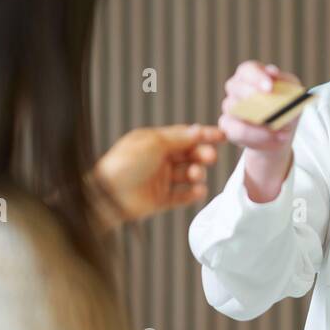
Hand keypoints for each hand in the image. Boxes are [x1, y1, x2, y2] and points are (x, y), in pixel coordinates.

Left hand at [94, 123, 225, 225]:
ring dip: (196, 173)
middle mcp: (159, 159)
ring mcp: (160, 179)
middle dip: (201, 154)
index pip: (184, 136)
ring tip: (195, 175)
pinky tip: (199, 191)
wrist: (107, 196)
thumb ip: (179, 137)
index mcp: (155, 142)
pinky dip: (192, 193)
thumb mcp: (153, 143)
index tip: (222, 136)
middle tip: (209, 157)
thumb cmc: (125, 164)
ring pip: (187, 174)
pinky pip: (182, 196)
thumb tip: (199, 130)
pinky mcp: (161, 199)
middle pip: (189, 154)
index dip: (203, 135)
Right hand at [218, 61, 302, 202]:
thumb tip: (275, 76)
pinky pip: (237, 131)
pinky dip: (259, 136)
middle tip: (277, 106)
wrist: (280, 138)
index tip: (270, 85)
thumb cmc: (287, 112)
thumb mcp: (295, 97)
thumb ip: (287, 84)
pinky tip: (278, 138)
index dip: (256, 76)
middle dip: (255, 97)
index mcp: (251, 79)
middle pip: (236, 88)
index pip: (247, 70)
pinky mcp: (229, 129)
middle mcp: (236, 93)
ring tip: (284, 130)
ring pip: (235, 111)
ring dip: (261, 122)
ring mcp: (230, 111)